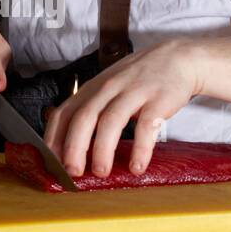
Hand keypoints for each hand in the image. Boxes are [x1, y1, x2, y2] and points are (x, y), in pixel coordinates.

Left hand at [42, 38, 200, 176]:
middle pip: (85, 117)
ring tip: (101, 173)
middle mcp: (109, 88)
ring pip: (111, 121)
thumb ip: (89, 108)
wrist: (178, 58)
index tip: (52, 163)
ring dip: (103, 150)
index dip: (55, 138)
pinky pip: (146, 126)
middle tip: (73, 172)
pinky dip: (140, 149)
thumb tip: (65, 144)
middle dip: (75, 146)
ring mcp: (134, 92)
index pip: (65, 112)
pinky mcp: (159, 99)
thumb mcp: (108, 87)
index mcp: (93, 89)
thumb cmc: (138, 79)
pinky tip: (136, 167)